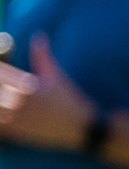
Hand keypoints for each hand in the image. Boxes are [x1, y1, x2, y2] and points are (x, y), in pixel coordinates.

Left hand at [0, 36, 95, 150]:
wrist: (80, 125)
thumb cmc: (69, 98)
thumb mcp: (57, 75)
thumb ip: (42, 55)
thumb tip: (38, 35)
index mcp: (26, 85)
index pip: (0, 73)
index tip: (0, 70)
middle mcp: (18, 102)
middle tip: (2, 87)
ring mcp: (16, 119)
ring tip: (2, 99)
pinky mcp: (16, 133)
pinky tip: (3, 114)